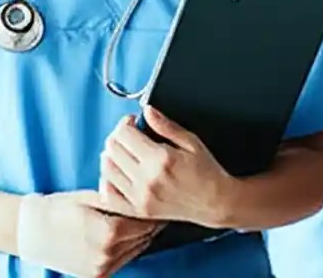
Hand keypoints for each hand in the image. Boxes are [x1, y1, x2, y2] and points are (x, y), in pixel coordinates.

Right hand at [17, 191, 160, 277]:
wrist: (29, 232)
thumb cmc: (57, 209)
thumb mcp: (88, 197)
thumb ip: (117, 199)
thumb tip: (141, 195)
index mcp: (107, 232)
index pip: (143, 221)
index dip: (153, 209)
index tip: (160, 199)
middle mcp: (107, 254)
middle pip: (143, 237)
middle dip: (151, 222)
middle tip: (159, 207)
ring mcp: (101, 268)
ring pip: (136, 250)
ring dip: (143, 236)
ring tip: (148, 220)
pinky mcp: (96, 275)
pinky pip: (123, 260)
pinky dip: (130, 247)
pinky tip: (132, 234)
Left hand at [98, 108, 231, 226]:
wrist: (216, 202)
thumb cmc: (207, 171)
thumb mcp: (191, 141)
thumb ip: (165, 125)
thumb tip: (147, 110)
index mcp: (161, 159)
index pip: (124, 134)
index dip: (125, 122)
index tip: (132, 121)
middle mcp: (147, 180)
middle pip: (112, 149)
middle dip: (118, 136)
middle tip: (128, 135)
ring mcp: (140, 198)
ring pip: (107, 168)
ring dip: (111, 155)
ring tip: (124, 152)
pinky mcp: (138, 211)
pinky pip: (108, 194)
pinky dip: (108, 181)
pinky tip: (118, 173)